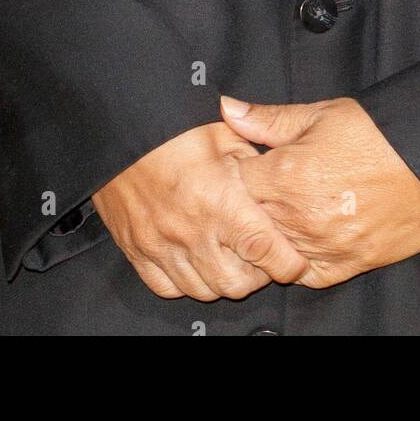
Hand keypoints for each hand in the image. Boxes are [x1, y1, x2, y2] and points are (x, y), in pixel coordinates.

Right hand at [90, 121, 308, 299]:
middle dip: (257, 275)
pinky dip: (187, 281)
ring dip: (223, 279)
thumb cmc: (178, 129)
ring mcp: (161, 245)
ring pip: (204, 291)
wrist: (123, 130)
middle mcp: (191, 230)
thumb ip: (258, 163)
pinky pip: (168, 288)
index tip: (296, 261)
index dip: (287, 263)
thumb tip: (284, 181)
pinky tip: (196, 260)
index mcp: (220, 200)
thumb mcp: (228, 135)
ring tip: (230, 256)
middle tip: (261, 256)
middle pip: (237, 283)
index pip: (264, 249)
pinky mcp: (137, 251)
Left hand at [219, 95, 419, 288]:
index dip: (239, 171)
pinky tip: (308, 235)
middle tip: (272, 186)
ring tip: (293, 208)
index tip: (249, 165)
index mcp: (287, 175)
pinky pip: (306, 274)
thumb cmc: (380, 134)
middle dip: (254, 203)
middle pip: (250, 220)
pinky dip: (301, 258)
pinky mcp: (348, 265)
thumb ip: (269, 118)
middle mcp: (299, 217)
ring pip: (274, 250)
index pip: (235, 183)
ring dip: (275, 232)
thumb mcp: (321, 113)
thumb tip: (228, 109)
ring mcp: (322, 245)